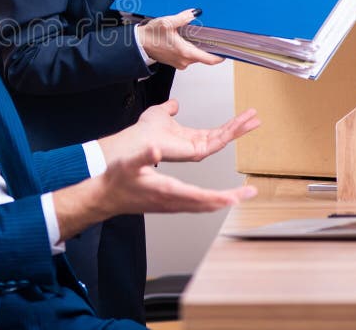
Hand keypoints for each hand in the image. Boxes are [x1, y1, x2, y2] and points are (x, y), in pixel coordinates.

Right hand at [53, 144, 257, 239]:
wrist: (105, 196)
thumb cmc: (115, 180)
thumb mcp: (127, 163)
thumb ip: (142, 156)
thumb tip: (155, 149)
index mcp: (167, 191)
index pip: (201, 198)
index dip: (222, 197)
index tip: (239, 195)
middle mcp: (173, 202)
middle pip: (208, 205)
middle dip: (231, 199)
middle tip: (251, 193)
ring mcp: (172, 205)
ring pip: (204, 207)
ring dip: (223, 200)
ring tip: (240, 194)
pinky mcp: (169, 204)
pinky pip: (196, 206)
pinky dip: (211, 201)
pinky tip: (216, 197)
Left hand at [99, 100, 260, 165]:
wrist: (138, 138)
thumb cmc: (144, 130)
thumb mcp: (160, 113)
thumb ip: (169, 108)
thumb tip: (174, 103)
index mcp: (189, 137)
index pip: (216, 131)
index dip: (230, 123)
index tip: (243, 115)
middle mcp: (195, 145)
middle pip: (224, 135)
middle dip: (240, 126)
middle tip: (255, 116)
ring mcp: (197, 149)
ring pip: (224, 137)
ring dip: (240, 128)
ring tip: (254, 119)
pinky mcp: (197, 151)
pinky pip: (218, 141)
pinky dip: (231, 132)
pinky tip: (242, 124)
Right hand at [137, 9, 223, 69]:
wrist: (138, 44)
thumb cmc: (151, 35)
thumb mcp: (168, 22)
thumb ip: (184, 18)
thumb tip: (196, 13)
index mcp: (186, 53)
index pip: (210, 60)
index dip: (221, 56)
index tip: (227, 50)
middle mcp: (184, 61)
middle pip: (204, 56)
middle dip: (207, 46)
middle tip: (209, 35)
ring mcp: (180, 62)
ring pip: (195, 55)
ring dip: (197, 46)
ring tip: (194, 34)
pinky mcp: (175, 61)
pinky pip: (188, 56)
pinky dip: (189, 48)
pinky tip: (185, 38)